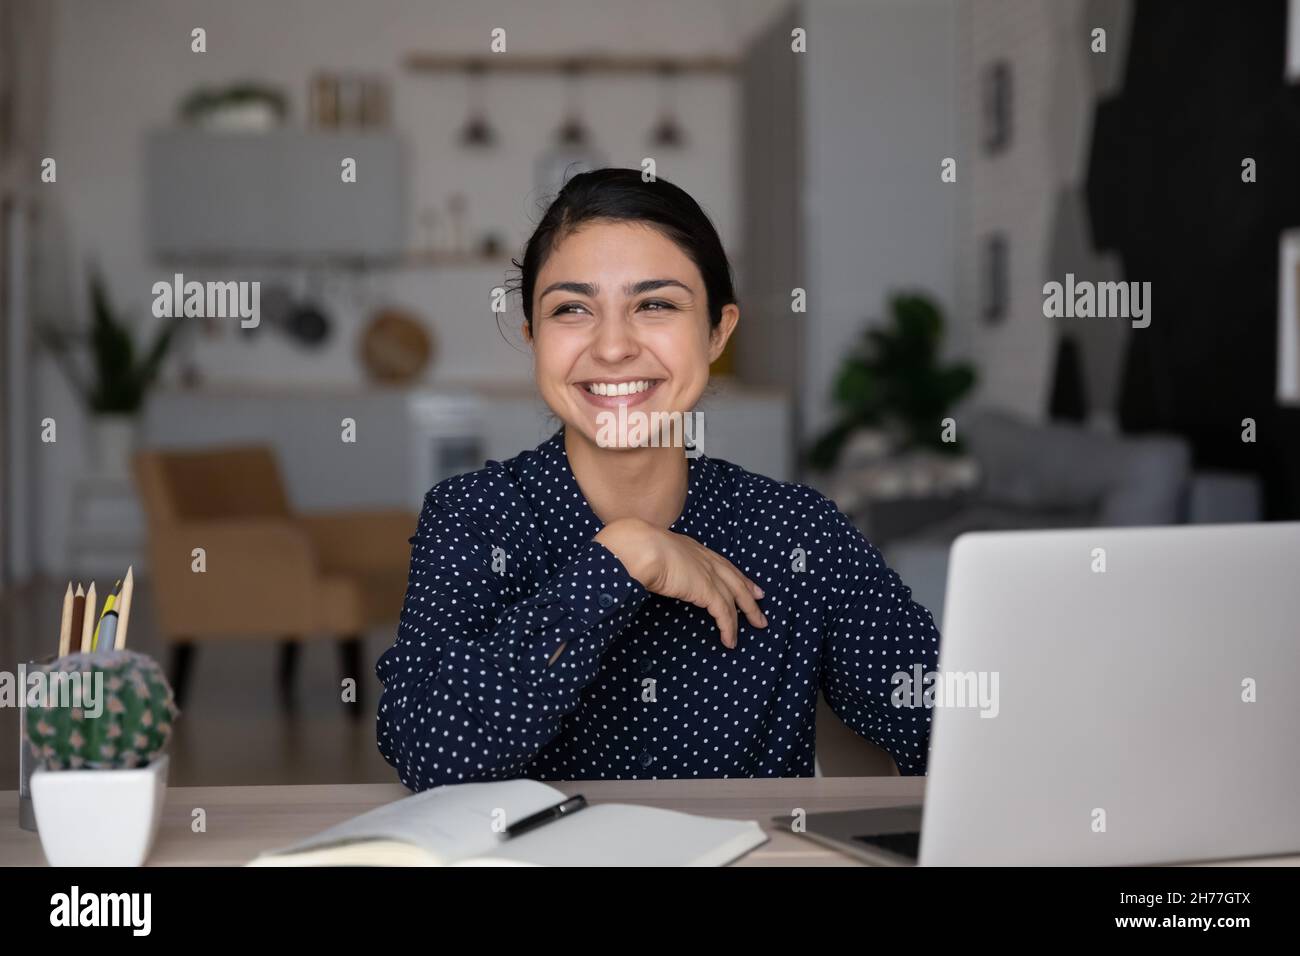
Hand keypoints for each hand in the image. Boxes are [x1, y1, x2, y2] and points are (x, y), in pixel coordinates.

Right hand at [594, 517, 766, 648]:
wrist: (640, 548)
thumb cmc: (638, 549)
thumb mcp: (652, 551)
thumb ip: (659, 561)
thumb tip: (651, 571)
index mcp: (693, 549)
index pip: (721, 563)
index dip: (735, 575)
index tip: (747, 583)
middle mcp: (705, 560)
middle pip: (735, 579)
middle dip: (749, 592)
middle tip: (760, 603)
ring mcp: (708, 574)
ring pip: (735, 597)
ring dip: (746, 613)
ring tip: (756, 626)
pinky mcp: (707, 591)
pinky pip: (724, 613)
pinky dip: (729, 627)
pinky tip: (730, 640)